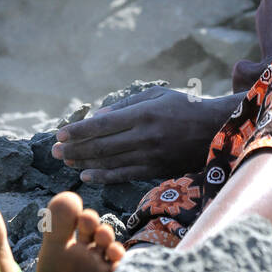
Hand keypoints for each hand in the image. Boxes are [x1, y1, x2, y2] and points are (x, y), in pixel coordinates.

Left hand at [51, 87, 238, 183]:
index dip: (78, 131)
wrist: (216, 130)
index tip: (59, 134)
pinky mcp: (156, 170)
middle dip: (74, 149)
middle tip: (54, 151)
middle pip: (101, 146)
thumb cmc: (184, 106)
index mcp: (143, 114)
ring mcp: (150, 156)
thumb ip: (125, 105)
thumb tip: (98, 117)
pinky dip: (104, 176)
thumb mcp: (156, 95)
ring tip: (66, 161)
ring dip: (84, 163)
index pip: (102, 125)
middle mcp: (145, 137)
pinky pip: (125, 175)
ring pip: (109, 162)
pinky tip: (87, 176)